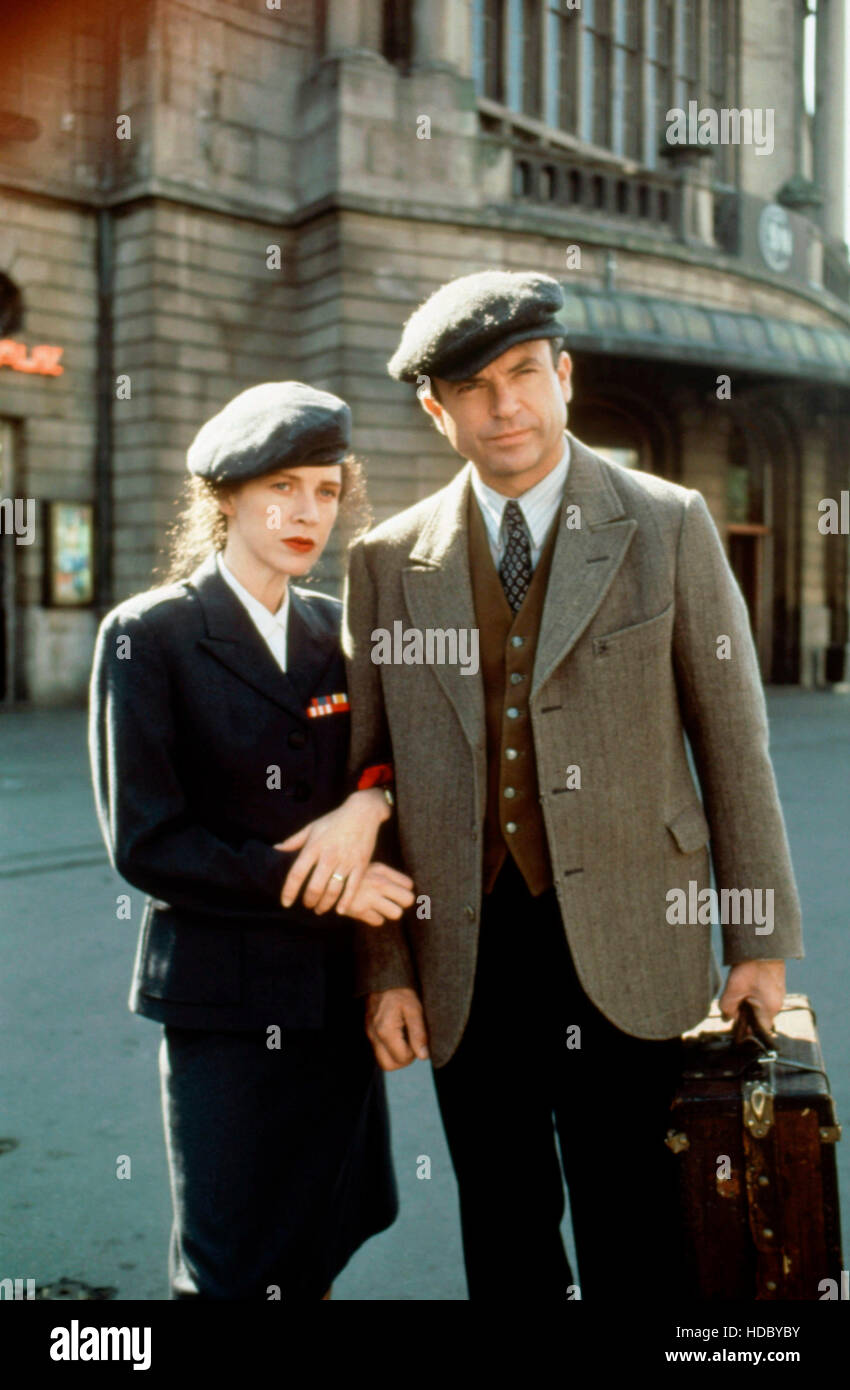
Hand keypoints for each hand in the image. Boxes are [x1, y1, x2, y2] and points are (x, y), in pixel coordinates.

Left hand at [277, 788, 389, 912]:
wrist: (362, 812)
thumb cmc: (334, 820)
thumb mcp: (311, 828)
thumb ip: (293, 841)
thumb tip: (276, 849)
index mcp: (314, 847)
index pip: (297, 874)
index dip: (289, 891)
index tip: (286, 903)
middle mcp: (329, 856)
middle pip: (315, 887)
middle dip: (308, 901)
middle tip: (307, 905)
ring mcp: (346, 861)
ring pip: (333, 891)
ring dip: (324, 905)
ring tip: (319, 909)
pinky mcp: (360, 865)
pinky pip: (352, 888)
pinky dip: (346, 902)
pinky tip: (340, 911)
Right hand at [343, 862, 414, 926]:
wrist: (323, 881)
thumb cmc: (349, 875)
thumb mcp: (368, 868)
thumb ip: (388, 876)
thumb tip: (409, 888)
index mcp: (381, 871)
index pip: (408, 885)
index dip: (403, 891)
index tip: (396, 893)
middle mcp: (378, 883)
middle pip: (409, 899)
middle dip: (402, 903)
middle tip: (392, 903)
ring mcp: (370, 896)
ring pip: (396, 913)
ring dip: (389, 913)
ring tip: (378, 908)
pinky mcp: (360, 910)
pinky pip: (379, 921)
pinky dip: (374, 918)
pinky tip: (365, 912)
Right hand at [365, 988, 428, 1069]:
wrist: (384, 974)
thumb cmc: (401, 989)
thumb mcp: (415, 1009)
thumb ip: (419, 1034)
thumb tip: (423, 1056)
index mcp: (385, 1031)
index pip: (401, 1059)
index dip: (414, 1053)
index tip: (419, 1038)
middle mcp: (373, 1034)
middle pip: (388, 1065)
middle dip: (404, 1059)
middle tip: (413, 1042)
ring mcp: (369, 1033)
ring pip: (382, 1059)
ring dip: (397, 1054)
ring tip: (406, 1036)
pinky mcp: (369, 1029)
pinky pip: (379, 1049)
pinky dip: (390, 1047)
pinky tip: (399, 1032)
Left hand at [719, 959, 785, 1035]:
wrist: (763, 945)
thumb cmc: (750, 967)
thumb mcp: (733, 990)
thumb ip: (728, 1008)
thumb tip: (727, 1019)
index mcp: (769, 1009)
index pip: (760, 1031)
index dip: (747, 1031)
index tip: (736, 1027)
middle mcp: (778, 1003)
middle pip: (760, 1019)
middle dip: (746, 1015)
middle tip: (734, 1004)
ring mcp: (778, 993)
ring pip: (761, 1006)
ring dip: (749, 1003)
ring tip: (739, 990)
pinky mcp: (776, 984)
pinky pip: (764, 996)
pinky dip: (754, 994)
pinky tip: (745, 984)